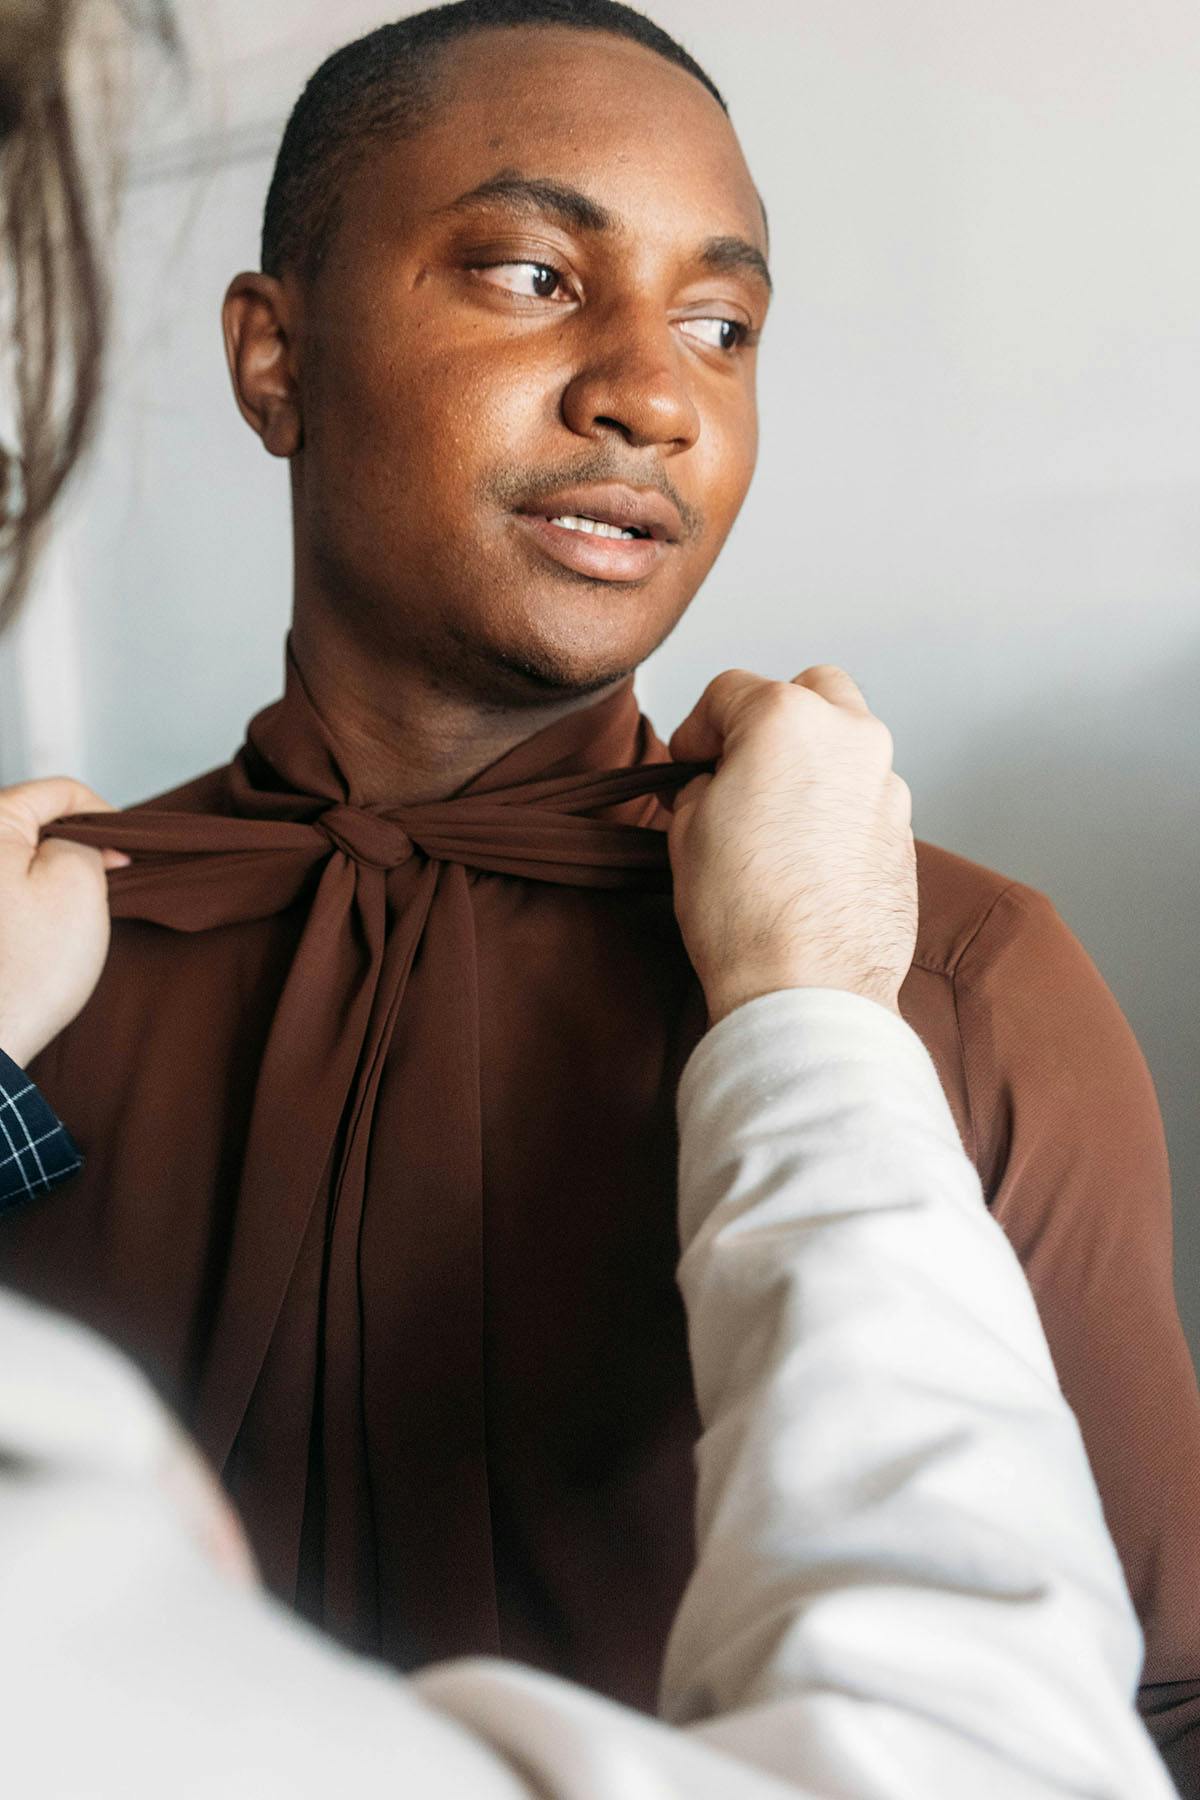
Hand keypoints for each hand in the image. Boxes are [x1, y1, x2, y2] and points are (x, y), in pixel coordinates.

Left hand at [0, 778, 128, 1065]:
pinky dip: (29, 902)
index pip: (58, 790)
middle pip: (34, 821)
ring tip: (71, 918)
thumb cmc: (28, 969)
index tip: (125, 855)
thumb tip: (78, 838)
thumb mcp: (79, 883)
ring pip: (20, 858)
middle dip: (76, 849)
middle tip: (105, 887)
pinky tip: (43, 935)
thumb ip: (85, 839)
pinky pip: (6, 890)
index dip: (104, 817)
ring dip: (52, 878)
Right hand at [668, 666, 916, 1024]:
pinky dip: (837, 806)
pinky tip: (806, 852)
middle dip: (772, 717)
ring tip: (773, 816)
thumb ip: (702, 784)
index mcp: (788, 719)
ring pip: (847, 743)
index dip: (696, 729)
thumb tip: (713, 783)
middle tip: (737, 766)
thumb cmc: (744, 912)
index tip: (686, 764)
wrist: (807, 988)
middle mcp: (851, 738)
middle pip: (810, 691)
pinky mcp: (905, 832)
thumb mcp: (688, 830)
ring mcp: (887, 784)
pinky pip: (865, 795)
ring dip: (811, 762)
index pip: (730, 691)